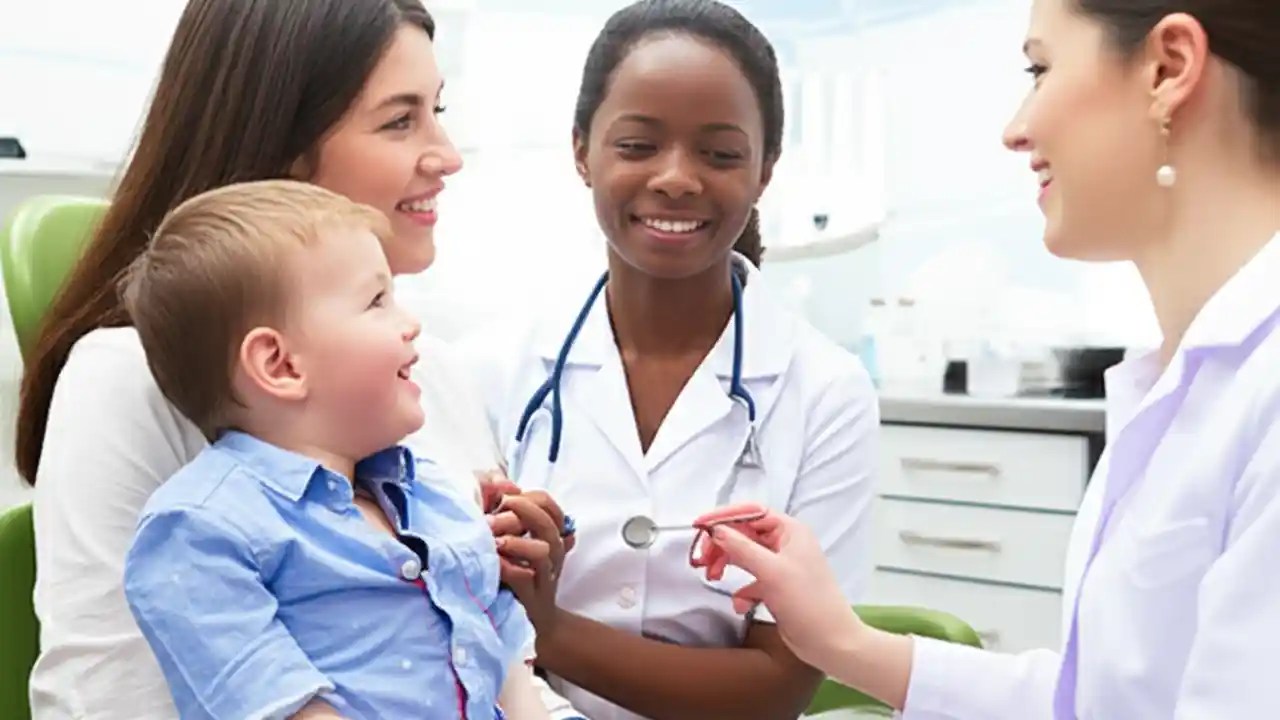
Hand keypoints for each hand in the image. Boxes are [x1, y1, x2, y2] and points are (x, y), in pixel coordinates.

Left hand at [492, 494, 567, 638]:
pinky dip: (508, 566)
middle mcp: (552, 553)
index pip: (548, 505)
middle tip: (497, 510)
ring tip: (495, 538)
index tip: (505, 496)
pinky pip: (523, 577)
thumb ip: (514, 518)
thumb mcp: (519, 544)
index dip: (528, 497)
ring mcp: (544, 575)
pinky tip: (492, 562)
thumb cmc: (520, 577)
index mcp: (550, 536)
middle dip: (522, 511)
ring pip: (542, 549)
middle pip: (547, 523)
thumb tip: (500, 485)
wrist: (535, 622)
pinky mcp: (531, 597)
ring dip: (517, 540)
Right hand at [698, 510, 864, 670]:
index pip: (752, 512)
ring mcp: (782, 567)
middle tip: (702, 559)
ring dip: (727, 565)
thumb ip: (741, 548)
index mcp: (790, 531)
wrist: (831, 643)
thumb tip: (716, 530)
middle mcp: (786, 544)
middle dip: (722, 545)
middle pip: (745, 534)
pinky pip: (751, 581)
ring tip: (712, 578)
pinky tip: (741, 604)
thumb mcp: (771, 572)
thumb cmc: (807, 602)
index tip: (699, 526)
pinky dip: (742, 590)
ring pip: (745, 557)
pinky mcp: (777, 588)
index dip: (724, 517)